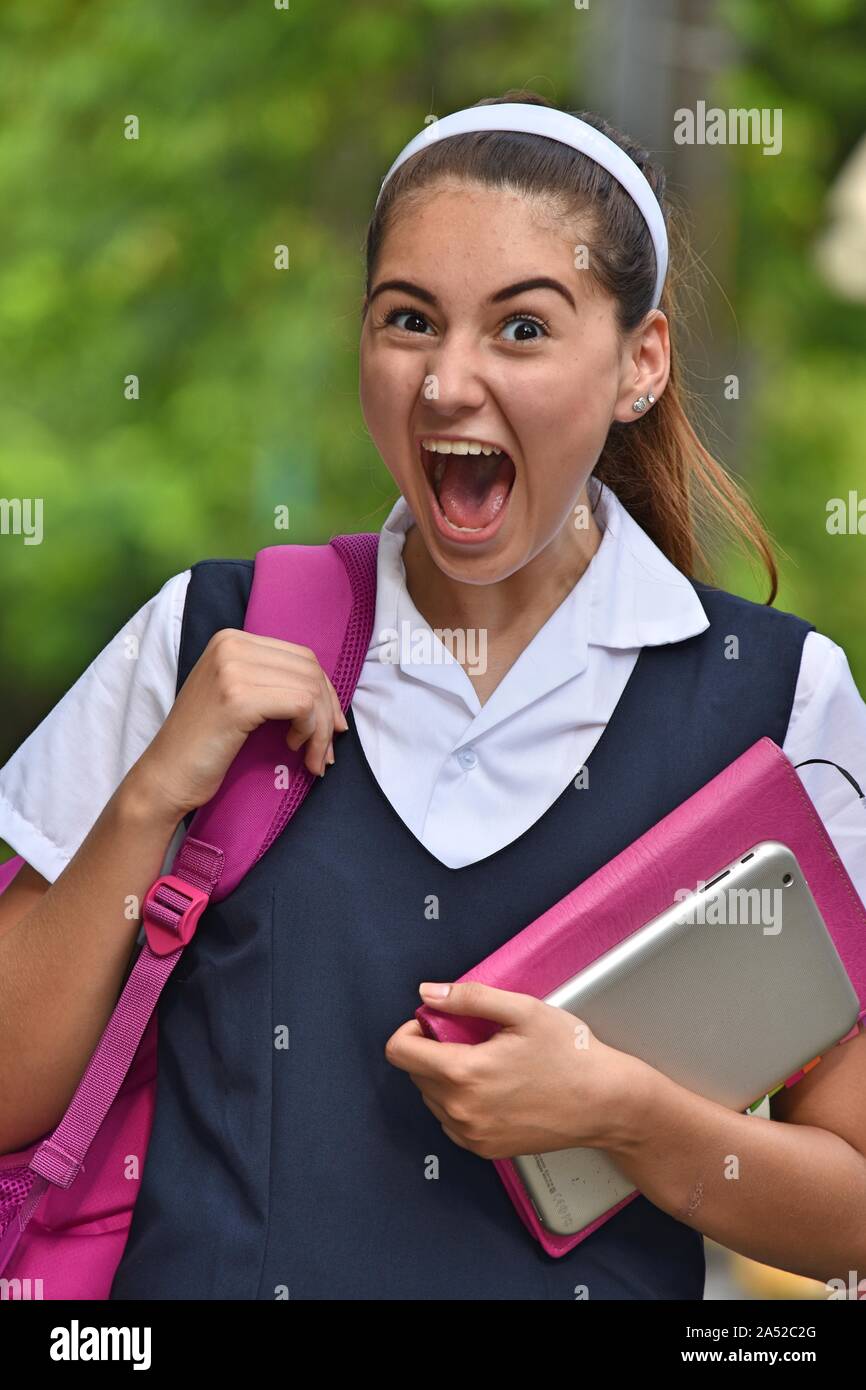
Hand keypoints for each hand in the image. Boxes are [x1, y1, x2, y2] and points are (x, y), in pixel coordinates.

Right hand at [129, 627, 347, 821]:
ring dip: (321, 729)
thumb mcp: (236, 695)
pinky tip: (294, 748)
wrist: (166, 776)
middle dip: (328, 712)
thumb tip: (328, 692)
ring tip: (312, 755)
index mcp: (231, 639)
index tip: (330, 726)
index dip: (325, 692)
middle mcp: (231, 645)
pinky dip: (309, 731)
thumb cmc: (205, 744)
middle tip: (326, 748)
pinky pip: (301, 706)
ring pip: (309, 689)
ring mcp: (232, 669)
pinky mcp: (238, 699)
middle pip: (310, 670)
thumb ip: (271, 681)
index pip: (301, 656)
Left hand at [384, 980, 645, 1159]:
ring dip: (446, 1076)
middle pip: (415, 1073)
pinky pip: (451, 1120)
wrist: (605, 1103)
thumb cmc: (570, 1054)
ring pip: (432, 1097)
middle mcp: (461, 1110)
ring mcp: (472, 1135)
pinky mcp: (484, 1149)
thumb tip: (428, 993)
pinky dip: (461, 1100)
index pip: (399, 1051)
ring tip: (489, 1062)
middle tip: (474, 1038)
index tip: (437, 1022)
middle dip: (434, 1050)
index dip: (413, 1028)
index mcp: (463, 1074)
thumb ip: (468, 998)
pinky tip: (494, 1087)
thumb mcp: (522, 1010)